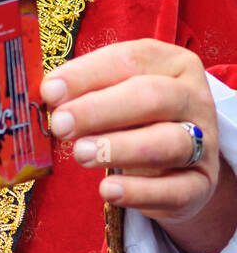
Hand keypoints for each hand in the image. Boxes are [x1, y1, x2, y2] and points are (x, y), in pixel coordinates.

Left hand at [42, 39, 236, 252]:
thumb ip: (88, 89)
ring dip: (120, 148)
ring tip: (79, 154)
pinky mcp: (202, 184)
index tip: (50, 91)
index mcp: (172, 62)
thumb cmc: (137, 115)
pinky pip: (175, 189)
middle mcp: (193, 97)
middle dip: (99, 110)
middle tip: (61, 124)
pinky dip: (140, 192)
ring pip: (168, 141)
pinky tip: (108, 191)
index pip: (128, 60)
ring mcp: (204, 141)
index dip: (86, 74)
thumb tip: (49, 95)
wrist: (180, 160)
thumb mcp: (117, 91)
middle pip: (150, 97)